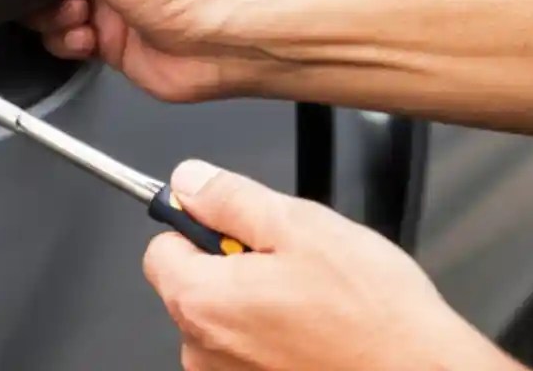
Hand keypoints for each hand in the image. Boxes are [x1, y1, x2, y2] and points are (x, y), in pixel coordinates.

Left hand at [142, 160, 524, 370]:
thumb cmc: (372, 316)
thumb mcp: (299, 226)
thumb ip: (230, 197)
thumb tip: (189, 180)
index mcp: (201, 300)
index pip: (160, 247)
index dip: (197, 226)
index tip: (235, 224)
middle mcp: (202, 349)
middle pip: (192, 285)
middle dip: (231, 266)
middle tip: (289, 263)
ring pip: (224, 320)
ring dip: (256, 304)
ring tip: (313, 301)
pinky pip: (249, 351)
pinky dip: (273, 338)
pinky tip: (315, 332)